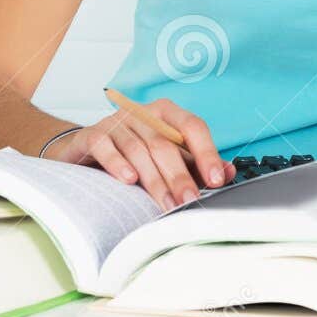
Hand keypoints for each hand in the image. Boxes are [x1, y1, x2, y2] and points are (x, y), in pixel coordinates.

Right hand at [47, 97, 234, 210]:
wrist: (88, 152)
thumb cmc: (136, 155)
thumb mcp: (170, 158)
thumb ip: (197, 165)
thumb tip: (229, 172)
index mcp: (168, 114)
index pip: (193, 126)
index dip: (207, 153)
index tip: (217, 180)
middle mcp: (144, 113)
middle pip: (166, 143)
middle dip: (180, 176)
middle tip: (191, 201)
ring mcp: (116, 122)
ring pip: (138, 149)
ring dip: (154, 180)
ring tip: (166, 204)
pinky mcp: (92, 134)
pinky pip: (106, 146)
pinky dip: (118, 163)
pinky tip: (129, 180)